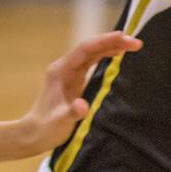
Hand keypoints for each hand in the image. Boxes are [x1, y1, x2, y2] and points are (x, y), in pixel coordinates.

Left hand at [14, 32, 140, 153]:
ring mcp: (70, 72)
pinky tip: (118, 54)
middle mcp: (65, 67)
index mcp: (60, 71)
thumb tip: (83, 105)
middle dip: (112, 42)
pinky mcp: (75, 79)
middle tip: (136, 43)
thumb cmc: (46, 128)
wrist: (34, 133)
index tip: (123, 37)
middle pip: (91, 48)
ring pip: (93, 53)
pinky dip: (107, 55)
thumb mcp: (59, 121)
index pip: (84, 50)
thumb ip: (72, 112)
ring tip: (132, 45)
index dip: (103, 42)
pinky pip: (92, 61)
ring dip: (111, 47)